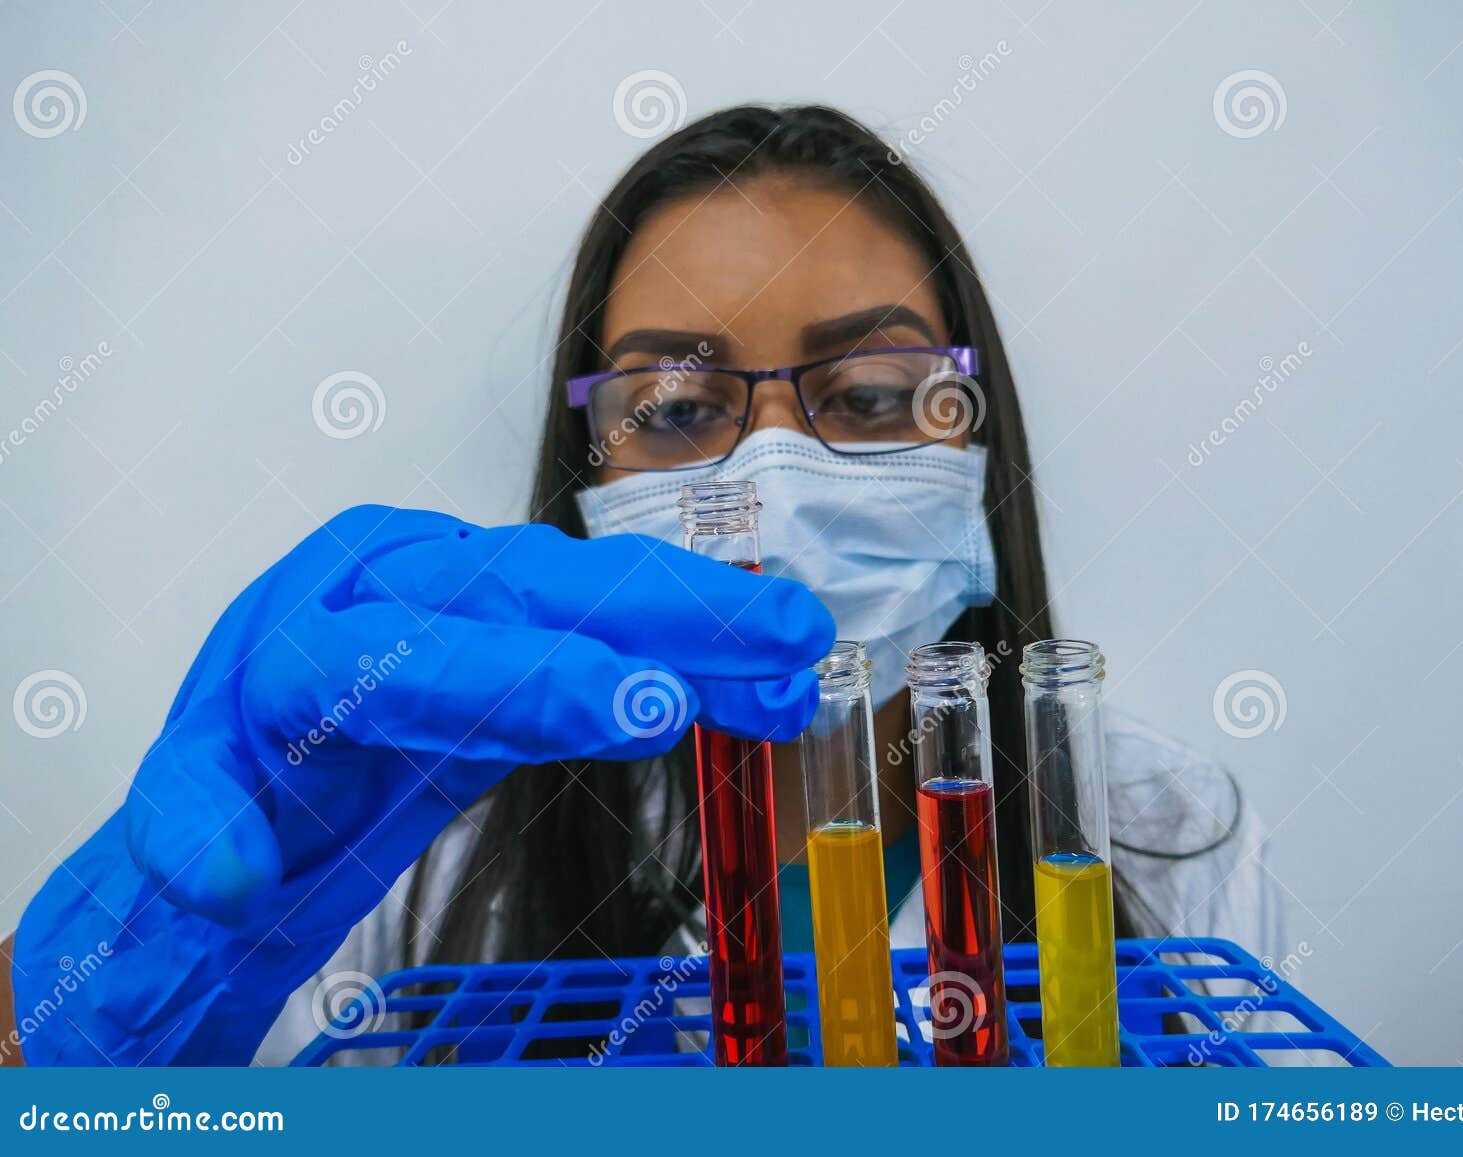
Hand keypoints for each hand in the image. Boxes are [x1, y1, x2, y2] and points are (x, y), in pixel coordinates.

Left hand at [12, 505, 832, 1063]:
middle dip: (660, 616)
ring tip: (798, 648)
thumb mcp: (188, 809)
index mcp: (307, 627)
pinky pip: (615, 630)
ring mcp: (466, 595)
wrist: (272, 744)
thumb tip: (223, 875)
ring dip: (701, 623)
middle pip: (532, 591)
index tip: (642, 709)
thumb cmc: (239, 772)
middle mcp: (394, 586)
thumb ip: (194, 834)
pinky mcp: (520, 624)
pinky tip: (762, 674)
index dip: (539, 678)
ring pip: (590, 593)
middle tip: (770, 640)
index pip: (423, 648)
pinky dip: (692, 655)